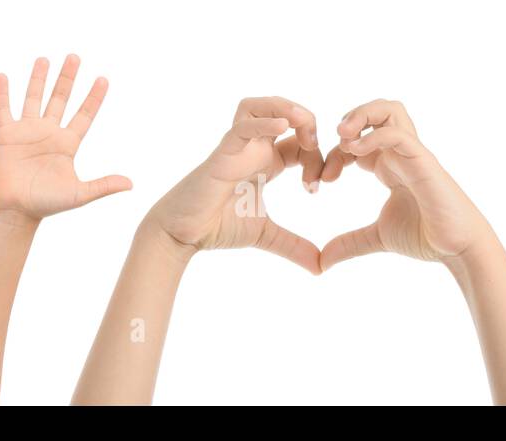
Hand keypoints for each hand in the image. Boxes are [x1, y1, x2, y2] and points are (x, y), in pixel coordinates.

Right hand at [0, 55, 130, 221]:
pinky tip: (2, 76)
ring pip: (34, 98)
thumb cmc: (47, 204)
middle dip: (67, 79)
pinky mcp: (6, 136)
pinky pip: (3, 110)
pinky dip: (2, 94)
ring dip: (38, 79)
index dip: (93, 98)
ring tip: (44, 59)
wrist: (16, 211)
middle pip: (60, 99)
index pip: (84, 115)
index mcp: (67, 144)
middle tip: (74, 57)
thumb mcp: (79, 194)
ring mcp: (27, 132)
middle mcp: (48, 133)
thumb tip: (130, 184)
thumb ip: (103, 185)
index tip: (103, 79)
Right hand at [144, 97, 323, 273]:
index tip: (317, 187)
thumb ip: (294, 246)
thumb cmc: (218, 226)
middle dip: (309, 124)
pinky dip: (264, 122)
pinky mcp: (223, 153)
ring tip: (304, 125)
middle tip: (317, 148)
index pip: (301, 142)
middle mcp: (253, 149)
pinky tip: (283, 127)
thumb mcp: (267, 235)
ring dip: (287, 108)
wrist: (184, 234)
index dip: (318, 156)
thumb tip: (321, 268)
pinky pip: (243, 126)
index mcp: (266, 161)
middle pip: (286, 113)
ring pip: (261, 106)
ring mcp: (238, 147)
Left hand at [319, 99, 492, 269]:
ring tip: (342, 136)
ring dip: (361, 115)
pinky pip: (398, 135)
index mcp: (389, 166)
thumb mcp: (376, 238)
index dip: (333, 154)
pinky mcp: (423, 162)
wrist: (457, 248)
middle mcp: (400, 154)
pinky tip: (355, 152)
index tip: (318, 182)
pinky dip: (373, 136)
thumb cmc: (425, 237)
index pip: (356, 141)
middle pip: (377, 110)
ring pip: (390, 110)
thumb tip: (322, 262)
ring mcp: (412, 154)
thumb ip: (349, 244)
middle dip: (349, 117)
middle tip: (331, 142)